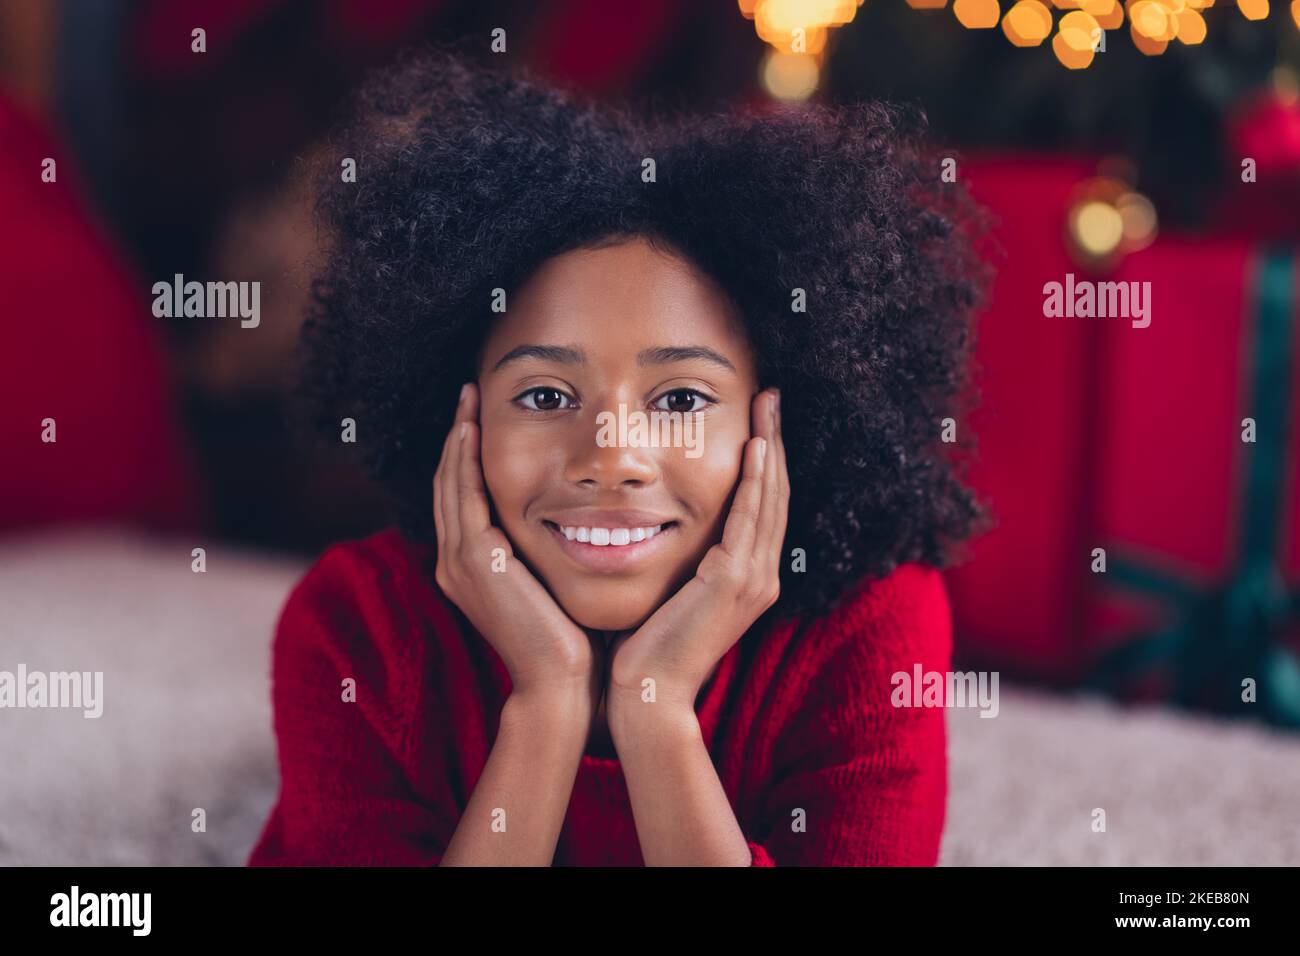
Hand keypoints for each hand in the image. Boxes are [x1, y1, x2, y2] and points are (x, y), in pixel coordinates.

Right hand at [433, 382, 603, 712]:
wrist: (562, 682)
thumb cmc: (570, 637)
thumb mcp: (551, 582)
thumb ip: (547, 551)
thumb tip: (578, 521)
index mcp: (471, 568)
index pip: (461, 498)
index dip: (466, 457)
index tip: (480, 418)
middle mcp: (455, 562)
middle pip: (447, 484)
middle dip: (457, 437)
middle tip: (467, 395)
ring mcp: (460, 561)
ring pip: (449, 484)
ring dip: (457, 438)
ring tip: (467, 401)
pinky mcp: (474, 560)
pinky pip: (462, 496)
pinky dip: (464, 461)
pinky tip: (472, 431)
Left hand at [607, 388, 788, 713]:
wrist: (649, 694)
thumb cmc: (648, 647)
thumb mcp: (673, 594)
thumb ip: (682, 561)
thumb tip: (659, 525)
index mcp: (749, 578)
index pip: (764, 506)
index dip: (765, 460)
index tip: (759, 418)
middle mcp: (761, 576)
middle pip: (776, 494)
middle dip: (775, 440)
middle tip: (771, 395)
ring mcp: (753, 580)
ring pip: (770, 499)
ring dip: (770, 447)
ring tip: (768, 404)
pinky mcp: (735, 582)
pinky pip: (750, 520)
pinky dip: (755, 482)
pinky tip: (755, 448)